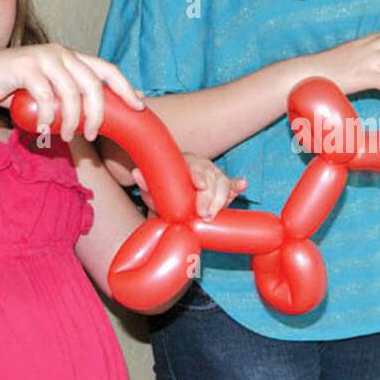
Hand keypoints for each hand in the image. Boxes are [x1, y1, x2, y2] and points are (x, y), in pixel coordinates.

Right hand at [0, 43, 144, 142]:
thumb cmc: (10, 88)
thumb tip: (95, 118)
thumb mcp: (46, 92)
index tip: (139, 107)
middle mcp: (61, 52)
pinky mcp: (25, 65)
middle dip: (98, 113)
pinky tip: (43, 130)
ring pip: (72, 92)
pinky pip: (47, 96)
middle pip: (94, 84)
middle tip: (94, 134)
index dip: (126, 87)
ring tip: (67, 136)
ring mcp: (43, 56)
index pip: (107, 69)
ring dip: (73, 120)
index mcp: (70, 56)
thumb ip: (68, 99)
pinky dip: (48, 118)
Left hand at [131, 154, 245, 220]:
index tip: (200, 186)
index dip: (199, 175)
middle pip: (213, 177)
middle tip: (204, 215)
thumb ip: (146, 183)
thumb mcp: (152, 189)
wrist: (170, 197)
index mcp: (187, 163)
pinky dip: (238, 186)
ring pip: (224, 184)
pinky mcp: (223, 189)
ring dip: (222, 200)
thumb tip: (136, 173)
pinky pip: (233, 187)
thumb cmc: (162, 190)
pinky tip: (242, 185)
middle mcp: (203, 168)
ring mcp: (215, 177)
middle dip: (211, 197)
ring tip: (212, 215)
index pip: (196, 166)